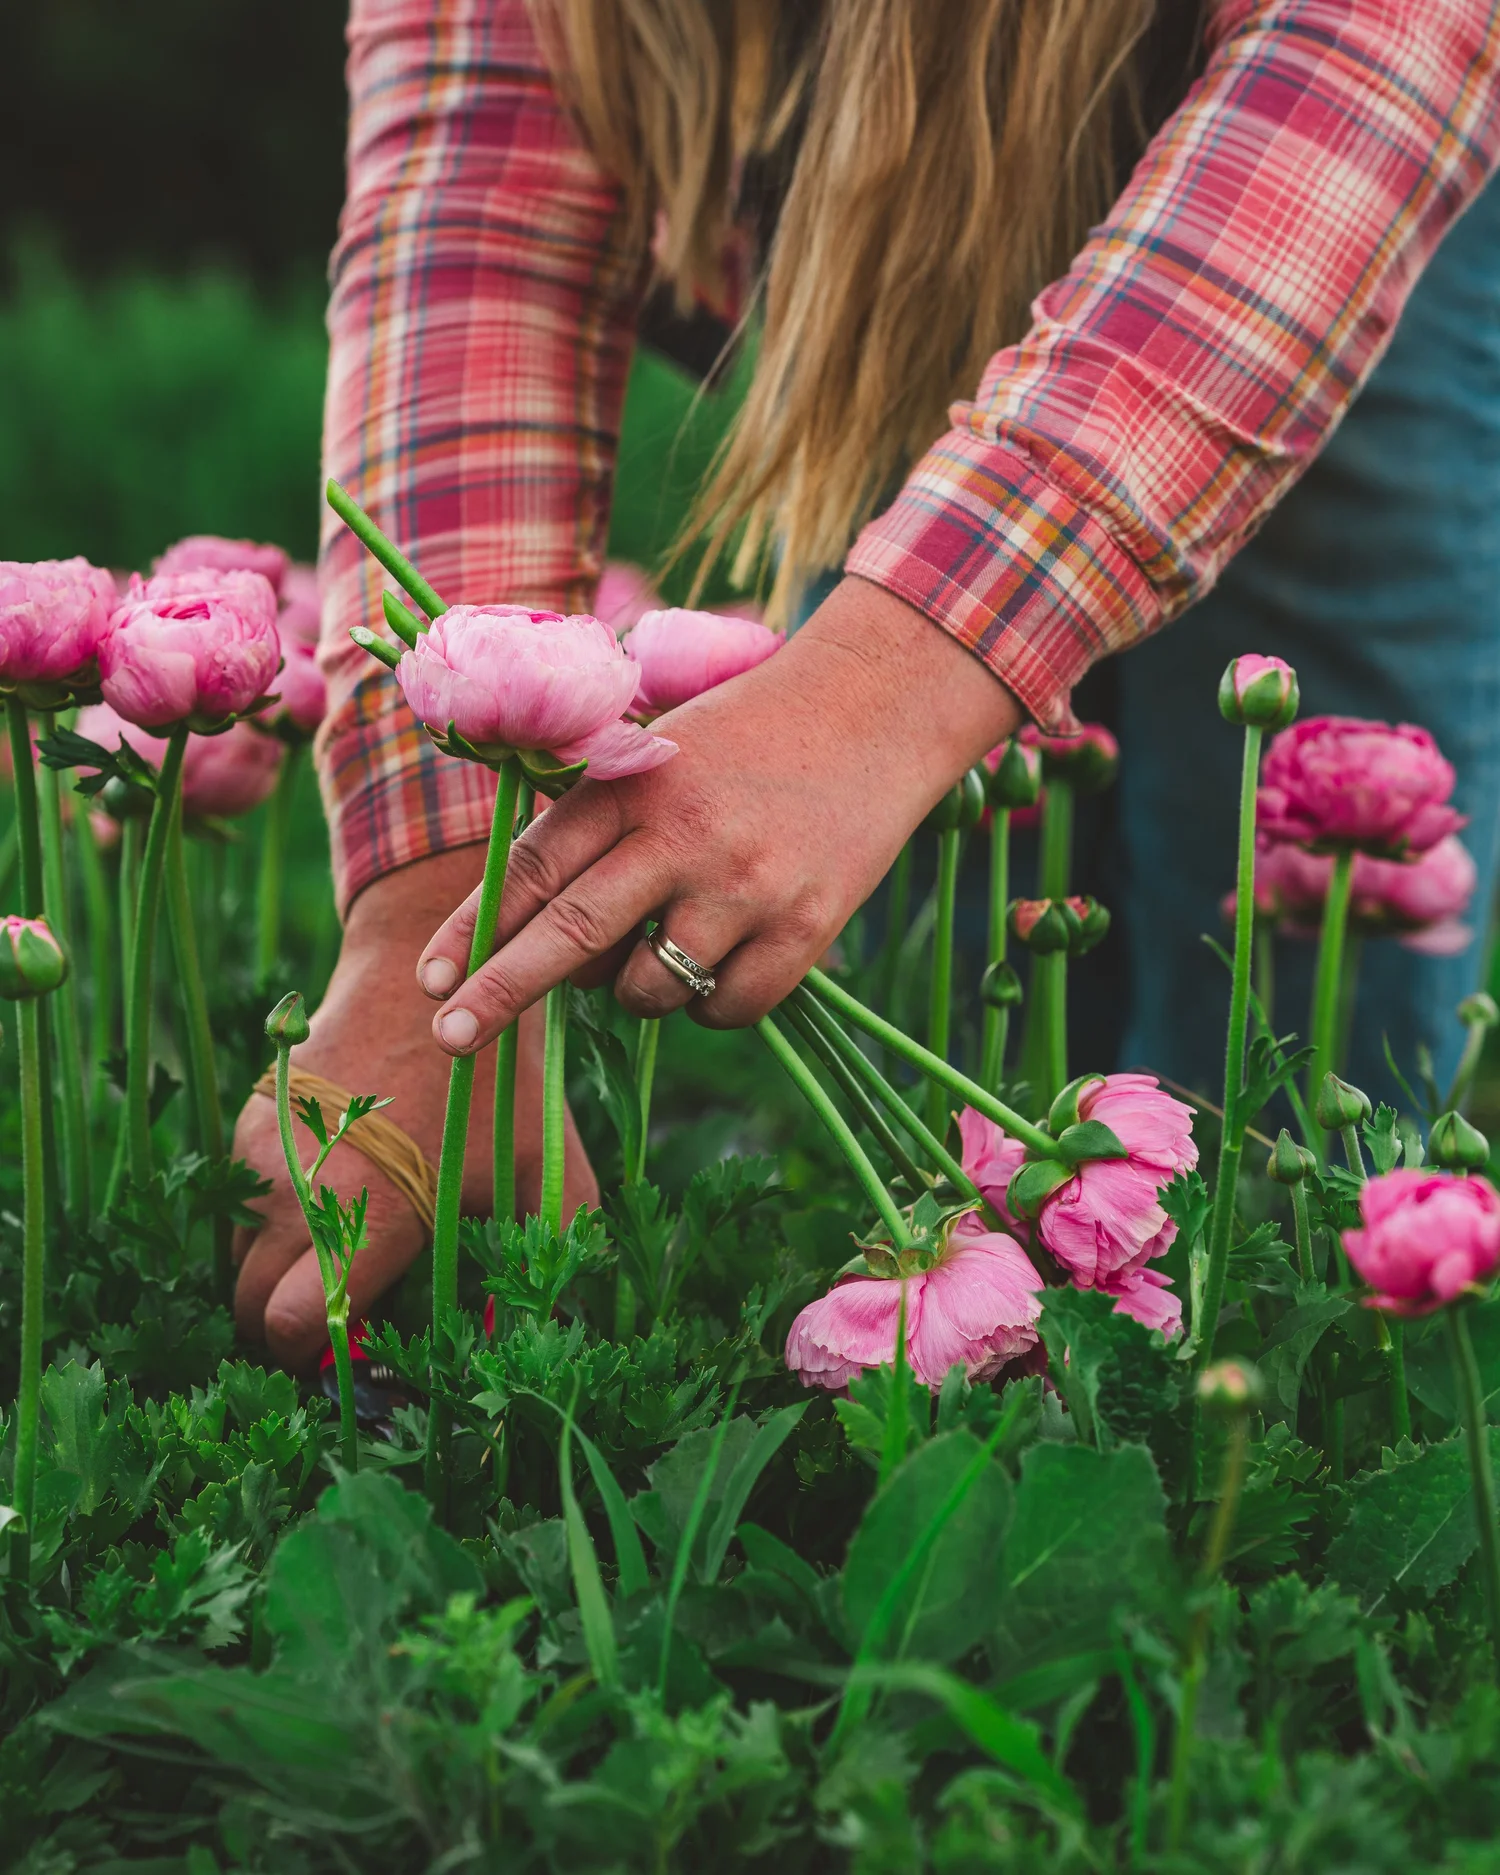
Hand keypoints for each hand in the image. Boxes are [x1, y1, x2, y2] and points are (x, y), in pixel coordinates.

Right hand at [231, 848, 597, 1368]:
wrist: (426, 972)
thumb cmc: (498, 1084)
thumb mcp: (547, 1171)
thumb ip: (546, 1261)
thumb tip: (534, 1339)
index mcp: (370, 1212)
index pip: (295, 1326)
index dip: (319, 1360)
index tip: (359, 1358)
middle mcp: (299, 1189)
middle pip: (250, 1309)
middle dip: (289, 1334)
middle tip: (343, 1330)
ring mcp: (263, 1154)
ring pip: (237, 1258)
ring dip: (276, 1278)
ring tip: (340, 1265)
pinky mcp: (247, 1123)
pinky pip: (241, 1204)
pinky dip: (271, 1225)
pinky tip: (330, 1206)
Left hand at [416, 579, 1021, 1045]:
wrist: (877, 708)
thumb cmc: (750, 737)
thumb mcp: (661, 753)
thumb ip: (598, 826)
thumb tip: (548, 950)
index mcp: (633, 784)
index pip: (534, 866)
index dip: (475, 928)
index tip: (430, 978)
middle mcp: (683, 836)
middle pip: (573, 935)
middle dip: (500, 993)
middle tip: (449, 1039)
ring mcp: (745, 887)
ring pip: (649, 990)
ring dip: (637, 991)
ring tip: (672, 941)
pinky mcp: (804, 929)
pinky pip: (725, 1009)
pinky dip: (712, 1004)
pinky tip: (731, 956)